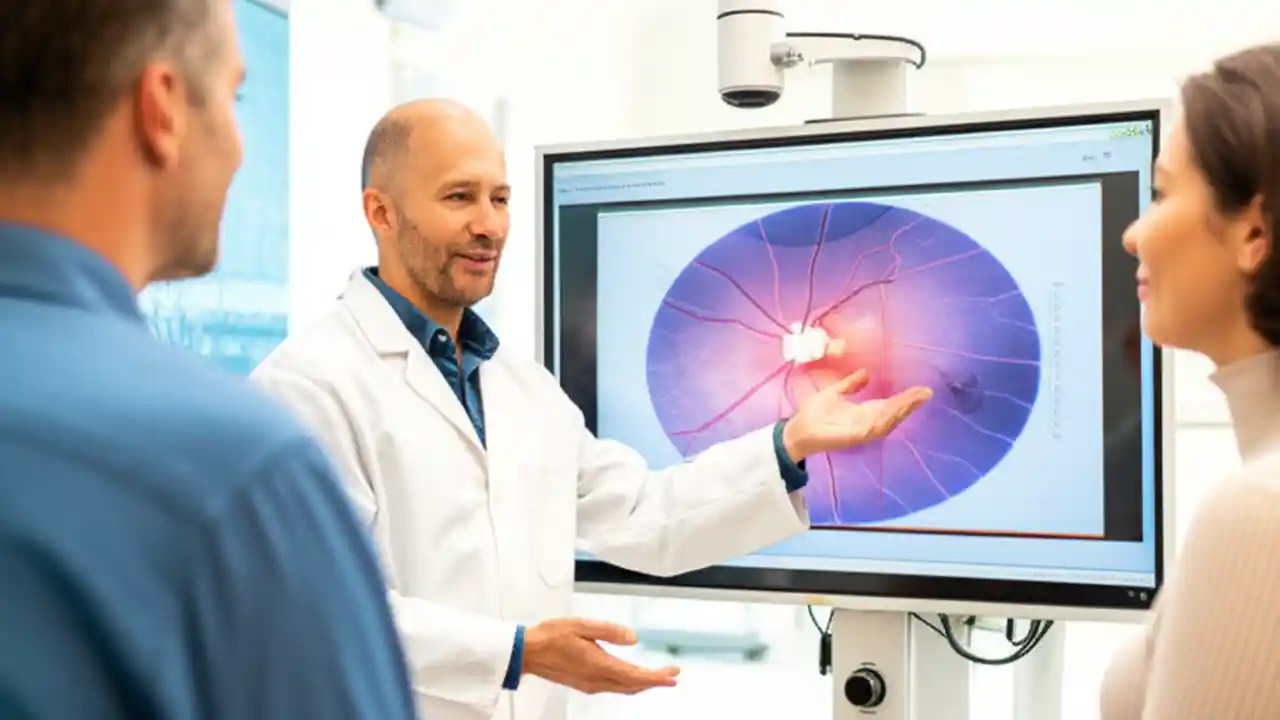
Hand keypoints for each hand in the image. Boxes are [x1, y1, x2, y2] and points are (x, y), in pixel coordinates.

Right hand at [522, 618, 679, 694]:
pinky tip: (632, 678)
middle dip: (655, 682)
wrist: (527, 652)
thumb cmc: (551, 636)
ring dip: (643, 684)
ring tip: (658, 678)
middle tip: (672, 676)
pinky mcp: (584, 684)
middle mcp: (596, 679)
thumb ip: (609, 631)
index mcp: (598, 665)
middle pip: (633, 686)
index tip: (673, 673)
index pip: (635, 676)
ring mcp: (590, 685)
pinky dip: (629, 684)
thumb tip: (633, 638)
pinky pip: (613, 688)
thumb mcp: (582, 625)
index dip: (656, 677)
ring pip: (624, 689)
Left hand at [782, 368, 931, 460]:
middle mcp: (867, 422)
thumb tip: (866, 372)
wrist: (797, 430)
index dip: (905, 398)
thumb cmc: (815, 413)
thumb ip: (851, 384)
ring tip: (915, 399)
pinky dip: (885, 419)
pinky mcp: (854, 437)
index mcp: (864, 412)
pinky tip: (894, 410)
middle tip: (925, 393)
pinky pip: (873, 428)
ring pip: (887, 421)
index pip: (890, 405)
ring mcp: (862, 431)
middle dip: (909, 404)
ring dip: (901, 411)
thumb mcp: (835, 393)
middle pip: (893, 414)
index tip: (921, 389)